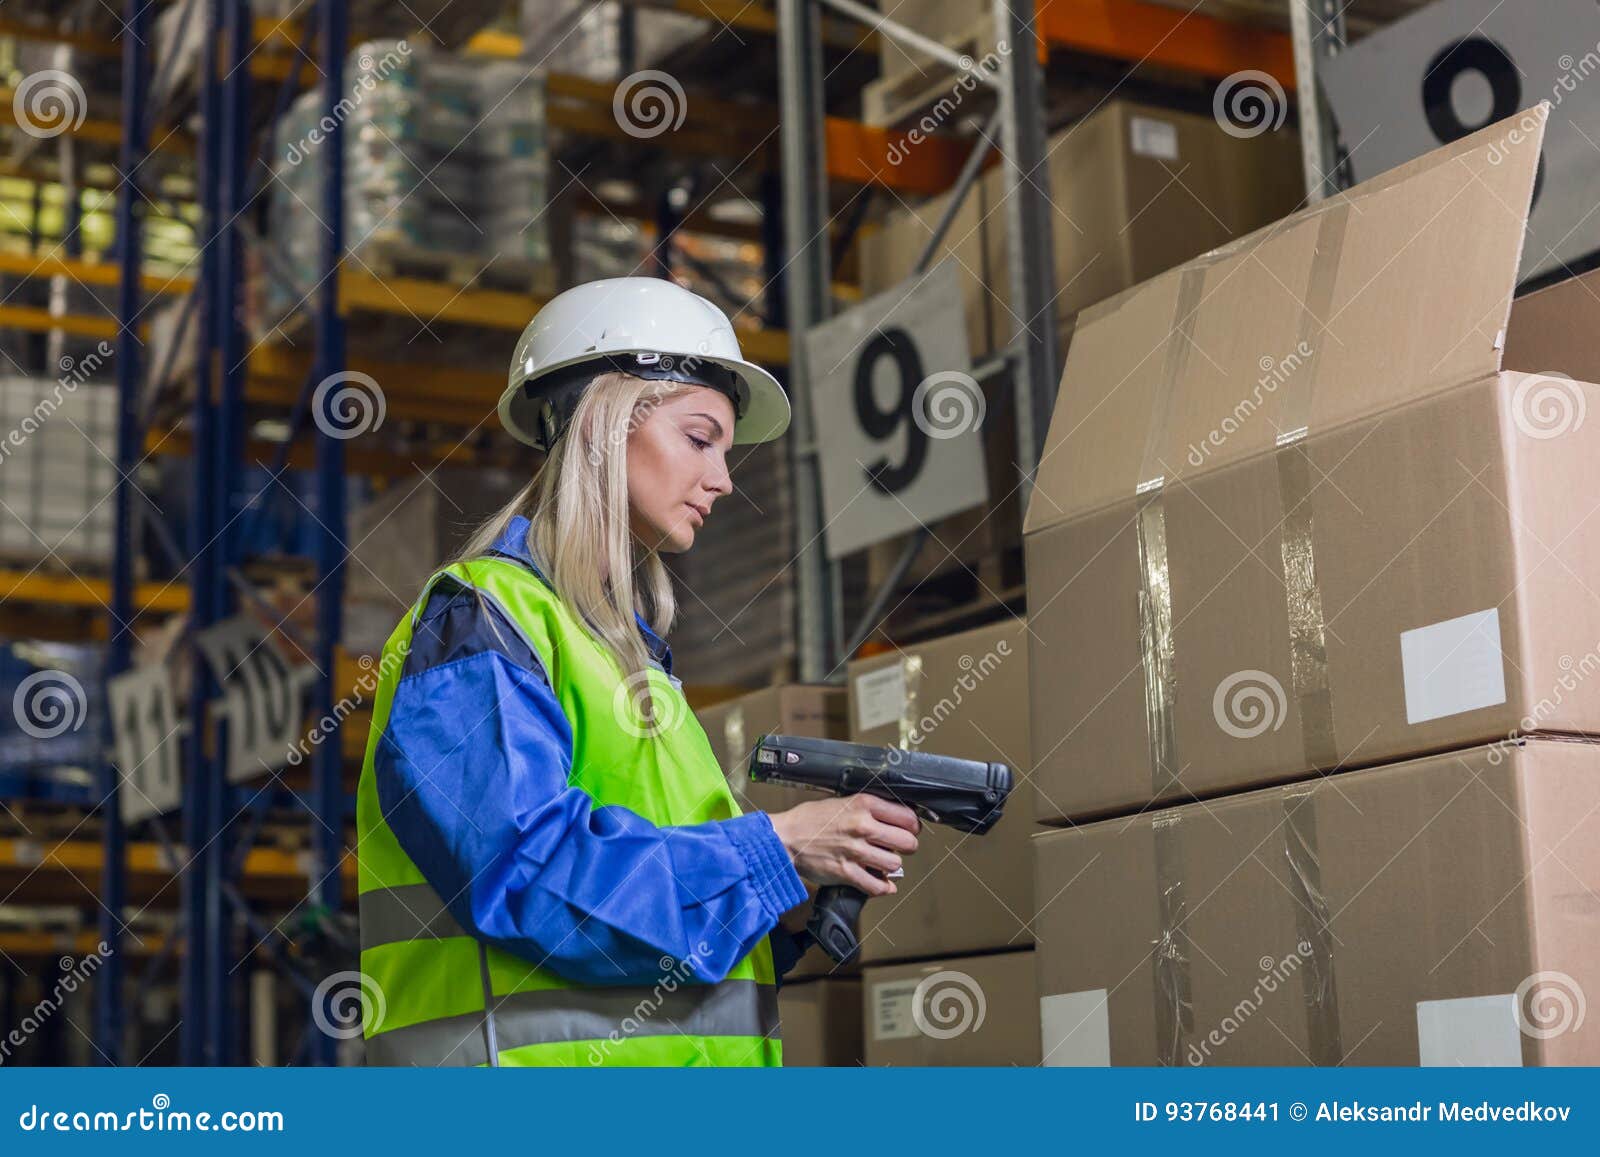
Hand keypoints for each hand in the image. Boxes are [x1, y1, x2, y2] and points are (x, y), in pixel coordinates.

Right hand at [768, 795, 920, 896]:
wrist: (785, 839)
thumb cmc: (809, 820)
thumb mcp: (841, 801)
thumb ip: (867, 808)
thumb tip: (892, 817)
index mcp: (862, 805)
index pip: (906, 816)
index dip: (912, 826)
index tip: (910, 830)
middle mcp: (862, 826)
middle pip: (907, 842)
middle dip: (906, 847)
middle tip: (899, 847)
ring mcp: (855, 851)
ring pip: (895, 864)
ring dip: (891, 866)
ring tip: (882, 862)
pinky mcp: (846, 872)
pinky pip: (877, 886)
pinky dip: (883, 887)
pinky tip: (881, 883)